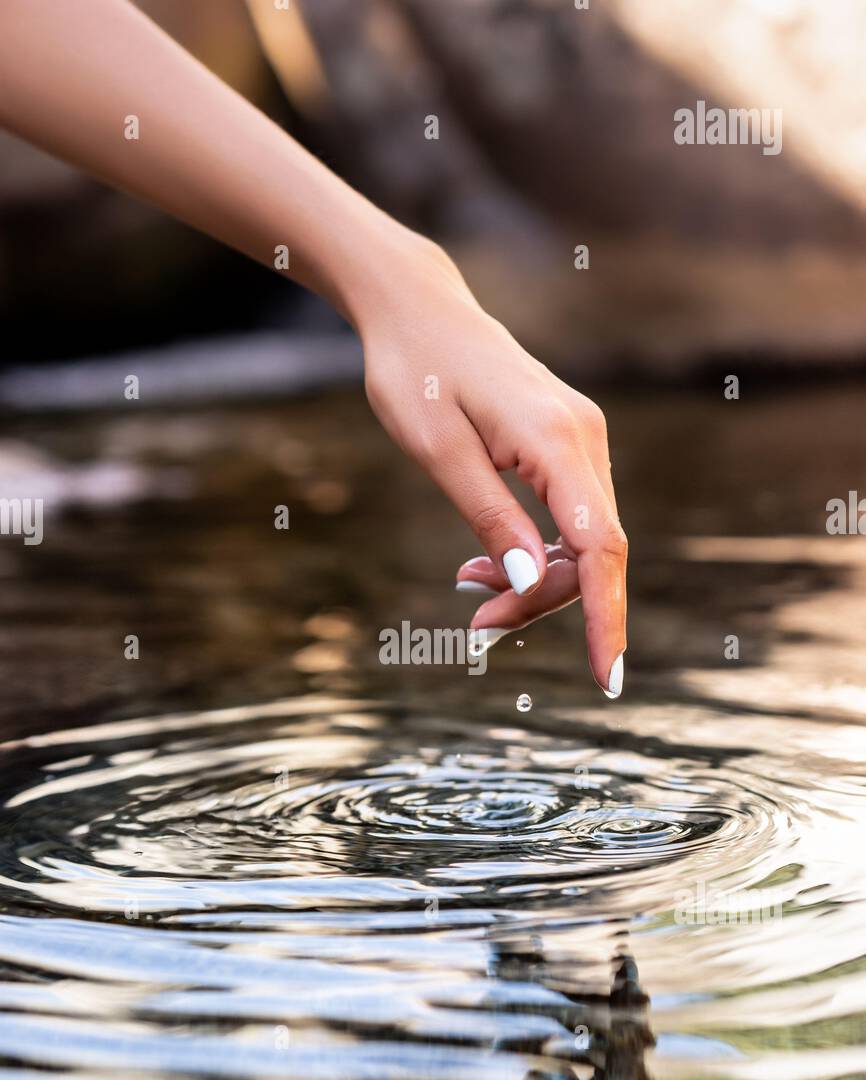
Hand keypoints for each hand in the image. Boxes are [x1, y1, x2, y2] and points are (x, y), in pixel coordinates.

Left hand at [357, 234, 626, 697]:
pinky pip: (569, 518)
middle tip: (476, 627)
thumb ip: (490, 518)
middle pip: (593, 552)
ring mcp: (582, 440)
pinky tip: (486, 563)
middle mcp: (585, 438)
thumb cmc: (414, 372)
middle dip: (542, 601)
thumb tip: (532, 582)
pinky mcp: (567, 444)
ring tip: (467, 589)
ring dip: (534, 580)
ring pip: (582, 541)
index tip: (607, 679)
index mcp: (557, 440)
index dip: (608, 617)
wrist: (417, 310)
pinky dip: (535, 552)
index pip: (602, 547)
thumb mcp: (438, 452)